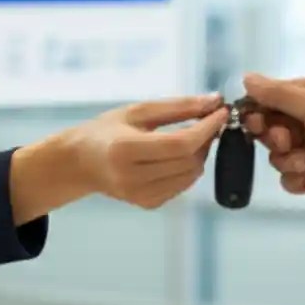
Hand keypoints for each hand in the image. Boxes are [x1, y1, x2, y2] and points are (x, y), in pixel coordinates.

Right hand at [64, 94, 228, 209]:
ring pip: (191, 175)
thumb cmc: (108, 130)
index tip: (222, 111)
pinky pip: (183, 185)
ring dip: (201, 153)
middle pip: (189, 160)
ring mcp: (140, 196)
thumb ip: (178, 106)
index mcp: (125, 150)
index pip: (180, 143)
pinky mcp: (148, 204)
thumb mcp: (138, 110)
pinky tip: (180, 154)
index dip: (207, 128)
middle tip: (209, 120)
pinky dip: (189, 168)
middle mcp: (132, 178)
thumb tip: (215, 101)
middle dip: (206, 139)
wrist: (81, 162)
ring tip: (194, 134)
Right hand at [242, 74, 304, 213]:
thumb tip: (246, 77)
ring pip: (278, 154)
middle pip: (272, 127)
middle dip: (273, 136)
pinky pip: (291, 176)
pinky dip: (295, 177)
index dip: (259, 108)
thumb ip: (279, 93)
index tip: (252, 120)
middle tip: (284, 141)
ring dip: (286, 159)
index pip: (275, 97)